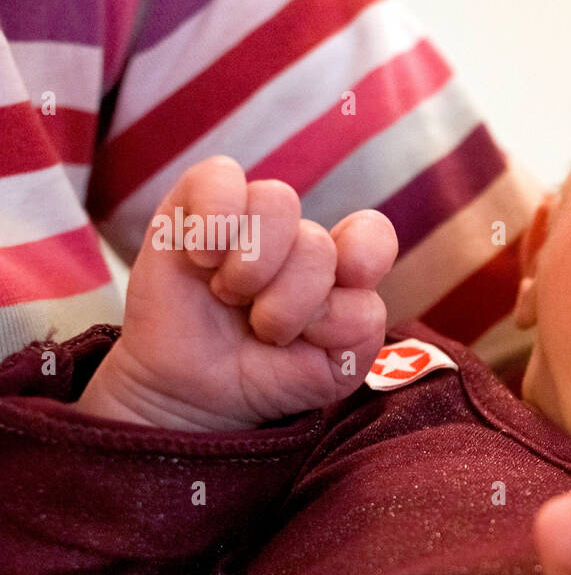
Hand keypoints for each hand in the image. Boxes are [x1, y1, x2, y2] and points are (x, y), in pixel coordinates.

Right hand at [76, 156, 396, 429]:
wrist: (193, 396)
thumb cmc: (266, 377)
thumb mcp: (332, 371)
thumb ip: (360, 330)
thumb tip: (347, 291)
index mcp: (340, 270)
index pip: (372, 235)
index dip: (364, 258)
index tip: (334, 301)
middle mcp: (298, 238)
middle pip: (317, 244)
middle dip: (288, 305)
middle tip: (261, 330)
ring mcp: (248, 218)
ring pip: (278, 203)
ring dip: (252, 268)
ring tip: (229, 298)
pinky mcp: (193, 205)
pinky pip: (219, 177)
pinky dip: (214, 221)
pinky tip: (201, 260)